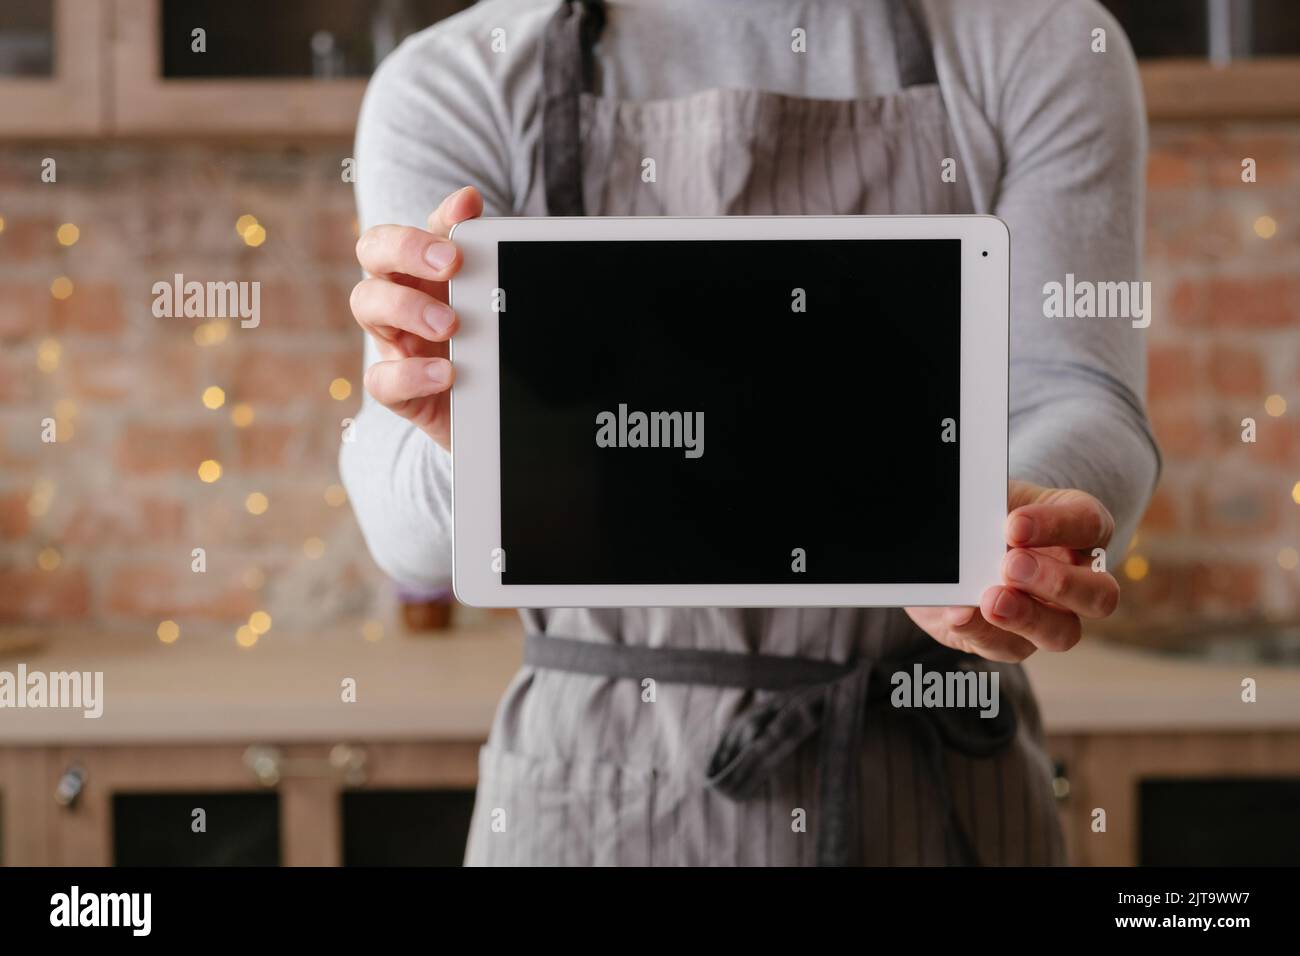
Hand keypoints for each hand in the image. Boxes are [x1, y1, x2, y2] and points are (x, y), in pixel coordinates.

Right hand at [350, 186, 483, 450]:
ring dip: (407, 307)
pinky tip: (446, 373)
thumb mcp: (494, 303)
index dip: (430, 217)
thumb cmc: (488, 346)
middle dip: (407, 250)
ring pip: (367, 304)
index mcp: (423, 270)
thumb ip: (485, 256)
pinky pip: (381, 379)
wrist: (494, 415)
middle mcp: (400, 297)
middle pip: (374, 252)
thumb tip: (469, 200)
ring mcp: (393, 342)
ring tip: (450, 324)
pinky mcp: (397, 391)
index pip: (413, 227)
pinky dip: (411, 375)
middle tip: (450, 264)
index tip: (468, 212)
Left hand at [905, 480, 1119, 662]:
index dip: (1056, 526)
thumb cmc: (985, 512)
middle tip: (1011, 565)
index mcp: (1080, 528)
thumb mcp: (988, 496)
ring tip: (990, 600)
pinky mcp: (1014, 641)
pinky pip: (1009, 648)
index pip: (1090, 525)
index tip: (1013, 525)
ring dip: (1027, 617)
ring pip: (1064, 633)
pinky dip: (982, 632)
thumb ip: (990, 504)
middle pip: (1100, 595)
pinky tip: (959, 614)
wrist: (953, 547)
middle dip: (1057, 583)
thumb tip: (972, 521)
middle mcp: (1077, 578)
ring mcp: (1051, 617)